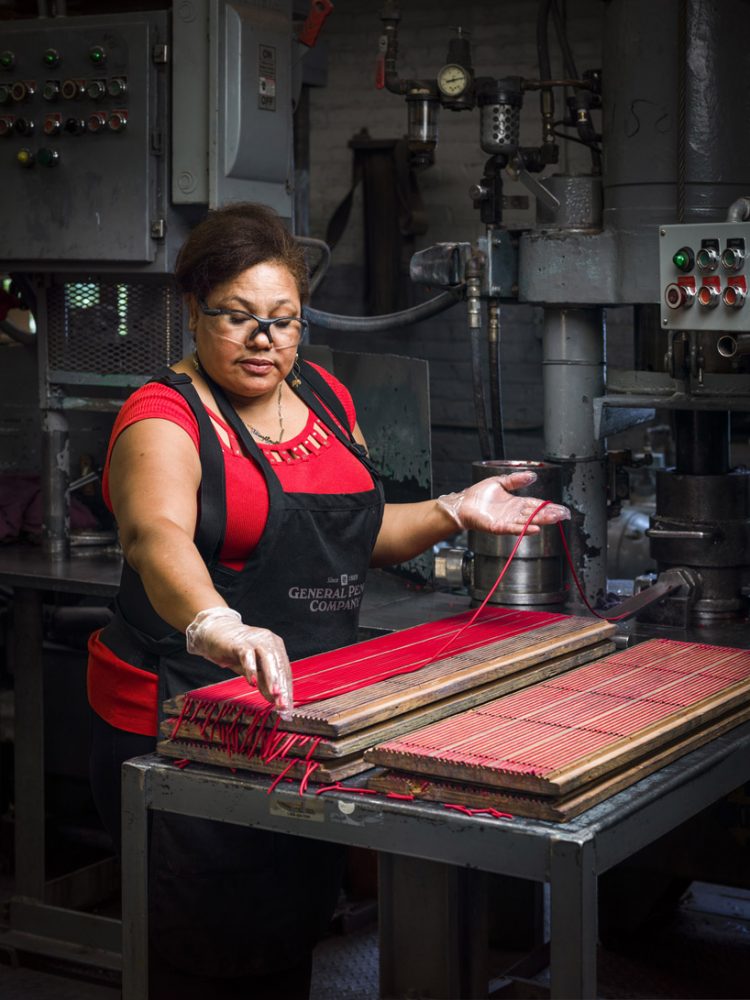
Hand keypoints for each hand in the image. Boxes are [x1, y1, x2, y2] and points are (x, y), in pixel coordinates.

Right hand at [185, 607, 292, 712]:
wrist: (216, 633)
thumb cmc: (237, 652)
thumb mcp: (253, 670)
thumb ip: (264, 683)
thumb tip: (274, 700)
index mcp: (276, 647)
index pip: (285, 671)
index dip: (287, 690)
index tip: (287, 708)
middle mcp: (269, 641)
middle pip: (279, 666)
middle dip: (282, 688)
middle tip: (283, 706)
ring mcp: (255, 640)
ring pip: (268, 660)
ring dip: (272, 679)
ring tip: (275, 695)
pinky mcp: (240, 643)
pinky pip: (247, 656)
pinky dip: (251, 669)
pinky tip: (252, 682)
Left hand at [436, 471, 569, 535]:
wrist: (463, 503)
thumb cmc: (479, 495)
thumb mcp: (500, 482)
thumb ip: (515, 480)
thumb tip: (532, 475)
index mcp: (516, 503)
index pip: (537, 505)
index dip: (550, 506)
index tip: (563, 509)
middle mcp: (514, 513)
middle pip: (536, 514)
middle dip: (550, 514)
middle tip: (565, 515)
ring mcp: (507, 521)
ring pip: (528, 521)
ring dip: (542, 521)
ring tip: (555, 519)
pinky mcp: (498, 527)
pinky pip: (513, 528)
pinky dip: (524, 529)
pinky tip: (535, 528)